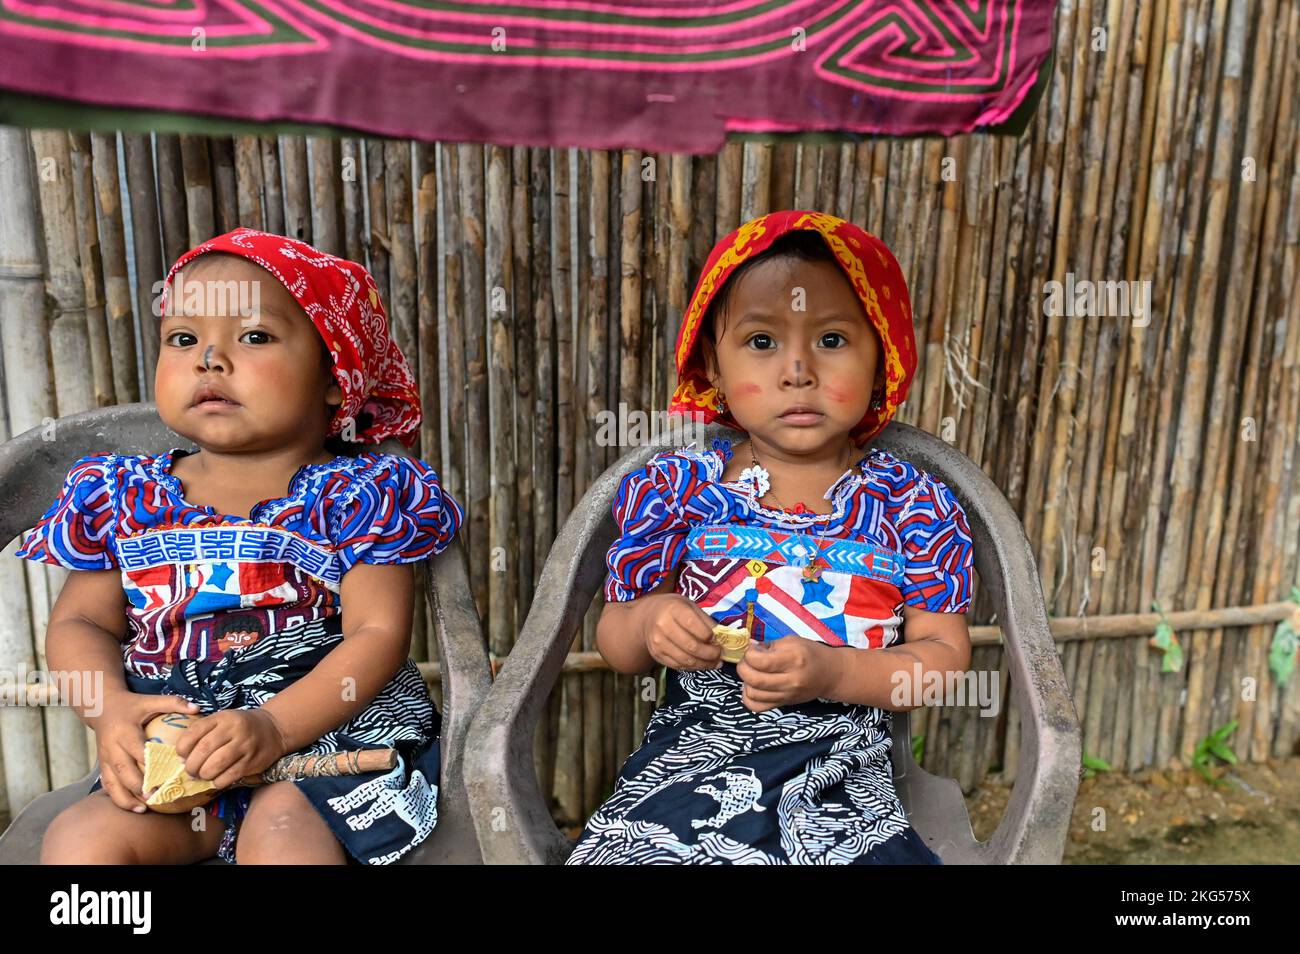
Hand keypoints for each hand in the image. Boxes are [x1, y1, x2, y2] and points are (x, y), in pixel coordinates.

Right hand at [88, 692, 200, 811]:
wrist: (100, 706)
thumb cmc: (132, 705)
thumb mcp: (150, 700)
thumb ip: (174, 703)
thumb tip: (198, 708)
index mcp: (124, 731)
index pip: (136, 749)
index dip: (149, 763)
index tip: (165, 775)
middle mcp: (111, 747)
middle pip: (122, 770)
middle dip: (138, 786)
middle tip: (155, 798)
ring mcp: (104, 758)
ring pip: (112, 782)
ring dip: (125, 798)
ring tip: (143, 809)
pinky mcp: (101, 765)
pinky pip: (107, 785)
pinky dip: (118, 798)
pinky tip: (132, 808)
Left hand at [174, 709, 288, 789]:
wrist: (272, 729)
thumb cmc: (239, 727)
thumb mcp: (221, 720)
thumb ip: (202, 733)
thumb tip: (182, 758)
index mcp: (222, 717)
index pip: (194, 733)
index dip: (182, 748)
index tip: (182, 756)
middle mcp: (234, 729)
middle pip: (203, 750)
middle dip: (192, 766)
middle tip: (191, 771)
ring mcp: (245, 745)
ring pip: (215, 765)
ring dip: (204, 775)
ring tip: (204, 775)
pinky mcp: (253, 761)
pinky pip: (229, 776)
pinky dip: (218, 782)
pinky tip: (218, 779)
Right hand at [635, 593, 722, 670]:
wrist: (649, 616)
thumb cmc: (675, 609)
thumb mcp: (690, 606)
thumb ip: (705, 620)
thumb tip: (721, 637)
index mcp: (673, 609)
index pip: (693, 625)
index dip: (708, 635)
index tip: (718, 639)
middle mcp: (663, 626)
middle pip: (691, 646)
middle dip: (710, 654)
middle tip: (720, 655)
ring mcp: (658, 642)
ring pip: (686, 660)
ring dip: (704, 664)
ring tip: (715, 663)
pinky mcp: (656, 654)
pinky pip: (678, 666)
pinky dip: (693, 667)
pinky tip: (701, 664)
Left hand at [737, 636, 835, 711]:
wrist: (830, 674)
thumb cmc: (811, 654)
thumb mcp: (792, 641)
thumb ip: (769, 645)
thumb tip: (749, 648)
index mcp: (793, 659)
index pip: (760, 661)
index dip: (749, 653)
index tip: (752, 649)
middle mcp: (790, 680)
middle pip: (754, 679)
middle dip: (743, 667)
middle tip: (748, 660)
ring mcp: (786, 695)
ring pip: (753, 694)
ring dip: (746, 681)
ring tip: (752, 672)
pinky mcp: (783, 704)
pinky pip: (757, 707)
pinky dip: (749, 697)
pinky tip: (754, 687)